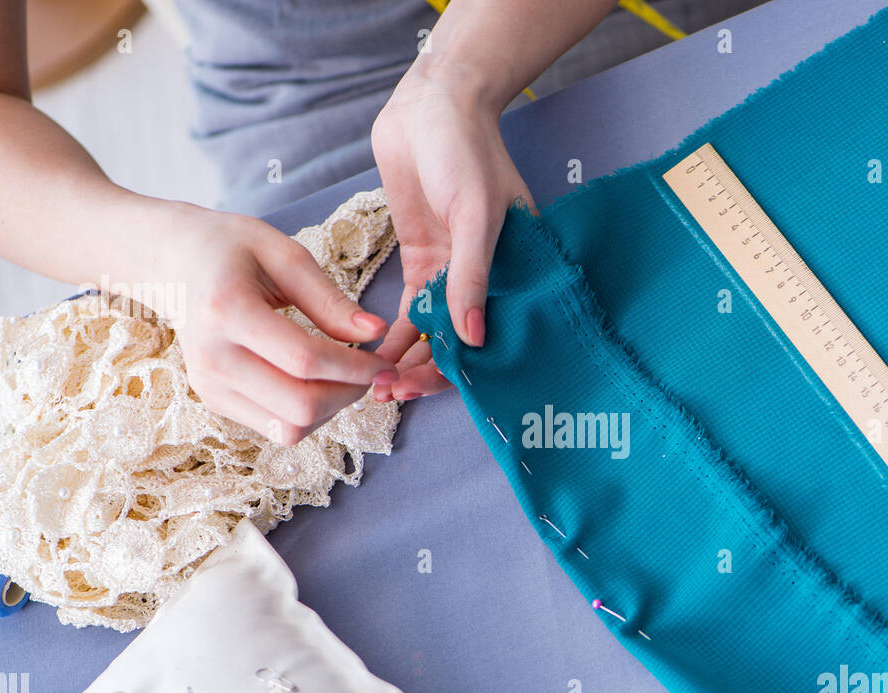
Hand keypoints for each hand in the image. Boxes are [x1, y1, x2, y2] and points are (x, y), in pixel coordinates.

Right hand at [159, 204, 397, 444]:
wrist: (170, 265)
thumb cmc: (230, 249)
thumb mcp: (282, 254)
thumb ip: (329, 298)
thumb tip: (376, 332)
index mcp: (226, 310)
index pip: (305, 360)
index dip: (355, 367)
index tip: (383, 359)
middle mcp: (212, 358)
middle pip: (300, 406)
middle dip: (348, 394)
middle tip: (369, 370)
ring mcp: (209, 385)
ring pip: (289, 429)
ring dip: (331, 410)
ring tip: (344, 376)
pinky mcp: (214, 401)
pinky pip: (274, 428)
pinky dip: (308, 413)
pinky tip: (316, 382)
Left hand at [370, 63, 535, 401]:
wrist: (434, 104)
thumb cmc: (468, 152)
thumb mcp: (475, 215)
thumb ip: (472, 277)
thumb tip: (474, 339)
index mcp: (516, 274)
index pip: (495, 338)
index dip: (463, 370)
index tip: (424, 388)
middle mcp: (487, 281)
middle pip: (460, 345)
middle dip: (426, 374)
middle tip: (390, 393)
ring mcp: (452, 273)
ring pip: (433, 334)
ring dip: (406, 361)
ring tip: (375, 385)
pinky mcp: (423, 261)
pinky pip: (412, 311)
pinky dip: (394, 335)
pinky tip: (371, 357)